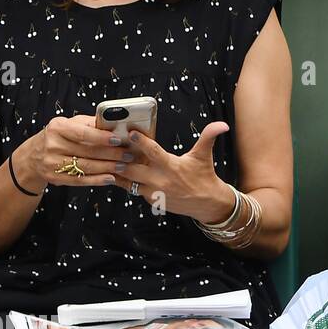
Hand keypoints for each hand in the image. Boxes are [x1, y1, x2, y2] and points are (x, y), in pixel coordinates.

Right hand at [16, 114, 132, 190]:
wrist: (32, 156)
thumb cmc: (57, 137)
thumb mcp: (68, 124)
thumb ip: (89, 124)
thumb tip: (114, 124)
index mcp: (57, 128)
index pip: (82, 133)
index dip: (101, 137)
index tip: (118, 140)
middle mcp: (52, 145)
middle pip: (87, 152)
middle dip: (111, 154)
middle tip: (128, 155)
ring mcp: (52, 163)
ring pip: (85, 167)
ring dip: (107, 168)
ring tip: (123, 166)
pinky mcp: (55, 178)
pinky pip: (79, 180)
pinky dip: (96, 180)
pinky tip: (110, 178)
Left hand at [107, 121, 233, 219]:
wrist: (208, 204)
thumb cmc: (204, 176)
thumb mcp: (204, 156)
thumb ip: (208, 137)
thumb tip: (222, 124)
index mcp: (172, 167)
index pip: (153, 152)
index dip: (141, 142)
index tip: (130, 132)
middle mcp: (160, 181)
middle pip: (133, 169)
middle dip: (120, 158)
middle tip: (109, 146)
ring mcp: (153, 192)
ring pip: (128, 181)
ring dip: (118, 170)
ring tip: (105, 158)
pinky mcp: (149, 199)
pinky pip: (132, 189)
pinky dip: (123, 180)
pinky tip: (113, 170)